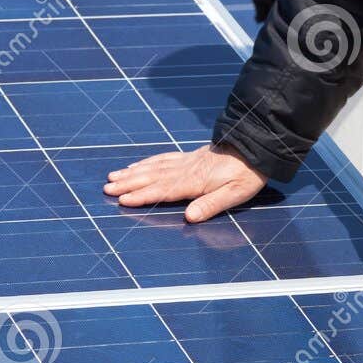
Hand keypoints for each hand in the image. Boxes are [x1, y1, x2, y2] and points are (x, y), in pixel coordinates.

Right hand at [104, 145, 267, 223]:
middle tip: (107, 188)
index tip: (122, 199)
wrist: (255, 146)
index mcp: (195, 181)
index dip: (142, 196)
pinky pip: (162, 158)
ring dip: (132, 173)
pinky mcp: (190, 156)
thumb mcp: (236, 193)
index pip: (163, 190)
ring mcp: (186, 161)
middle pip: (151, 177)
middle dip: (128, 184)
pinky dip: (146, 162)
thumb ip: (212, 204)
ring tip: (113, 176)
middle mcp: (186, 170)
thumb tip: (189, 217)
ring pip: (153, 167)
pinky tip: (137, 165)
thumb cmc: (247, 174)